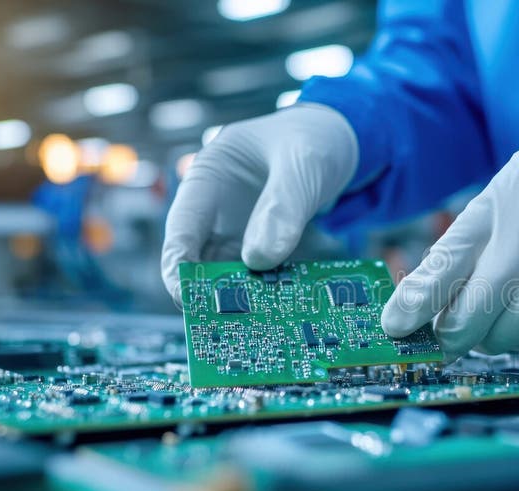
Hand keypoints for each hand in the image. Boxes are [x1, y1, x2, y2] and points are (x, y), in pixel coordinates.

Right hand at [161, 104, 357, 302]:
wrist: (340, 142)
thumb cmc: (314, 140)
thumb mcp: (304, 164)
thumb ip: (284, 207)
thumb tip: (259, 259)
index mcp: (209, 176)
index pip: (181, 229)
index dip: (178, 267)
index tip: (187, 298)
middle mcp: (214, 208)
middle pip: (197, 259)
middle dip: (208, 291)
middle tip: (225, 321)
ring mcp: (236, 229)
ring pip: (224, 273)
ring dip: (237, 297)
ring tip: (253, 323)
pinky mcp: (260, 246)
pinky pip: (254, 275)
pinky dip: (262, 293)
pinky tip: (277, 310)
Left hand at [381, 100, 518, 356]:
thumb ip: (496, 222)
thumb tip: (452, 282)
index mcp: (507, 191)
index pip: (447, 255)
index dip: (415, 298)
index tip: (394, 324)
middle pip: (475, 298)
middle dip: (453, 330)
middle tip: (446, 340)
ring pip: (514, 320)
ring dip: (494, 339)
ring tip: (488, 336)